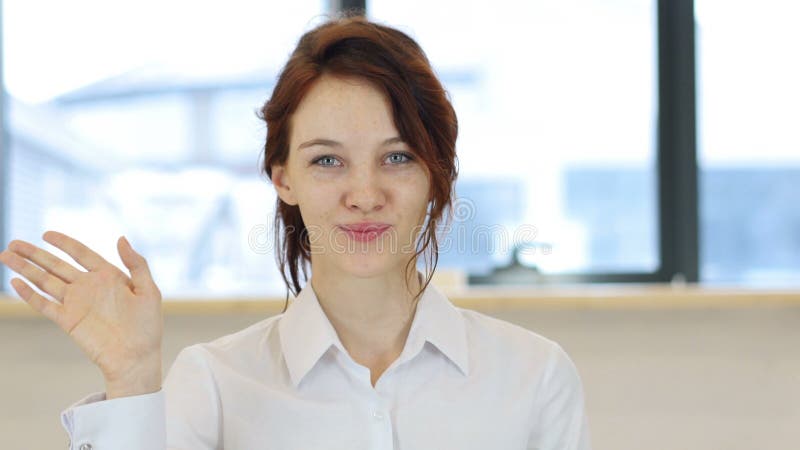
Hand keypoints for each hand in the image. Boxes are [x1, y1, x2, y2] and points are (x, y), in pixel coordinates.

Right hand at [0, 231, 162, 397]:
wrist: (136, 357)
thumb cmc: (147, 326)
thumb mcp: (149, 291)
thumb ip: (137, 264)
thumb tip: (121, 238)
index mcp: (109, 277)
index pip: (81, 254)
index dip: (64, 243)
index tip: (46, 234)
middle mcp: (89, 287)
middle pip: (56, 265)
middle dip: (35, 254)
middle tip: (14, 243)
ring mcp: (76, 303)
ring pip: (45, 281)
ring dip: (26, 269)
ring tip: (6, 255)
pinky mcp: (67, 320)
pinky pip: (45, 304)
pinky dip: (29, 294)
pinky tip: (16, 282)